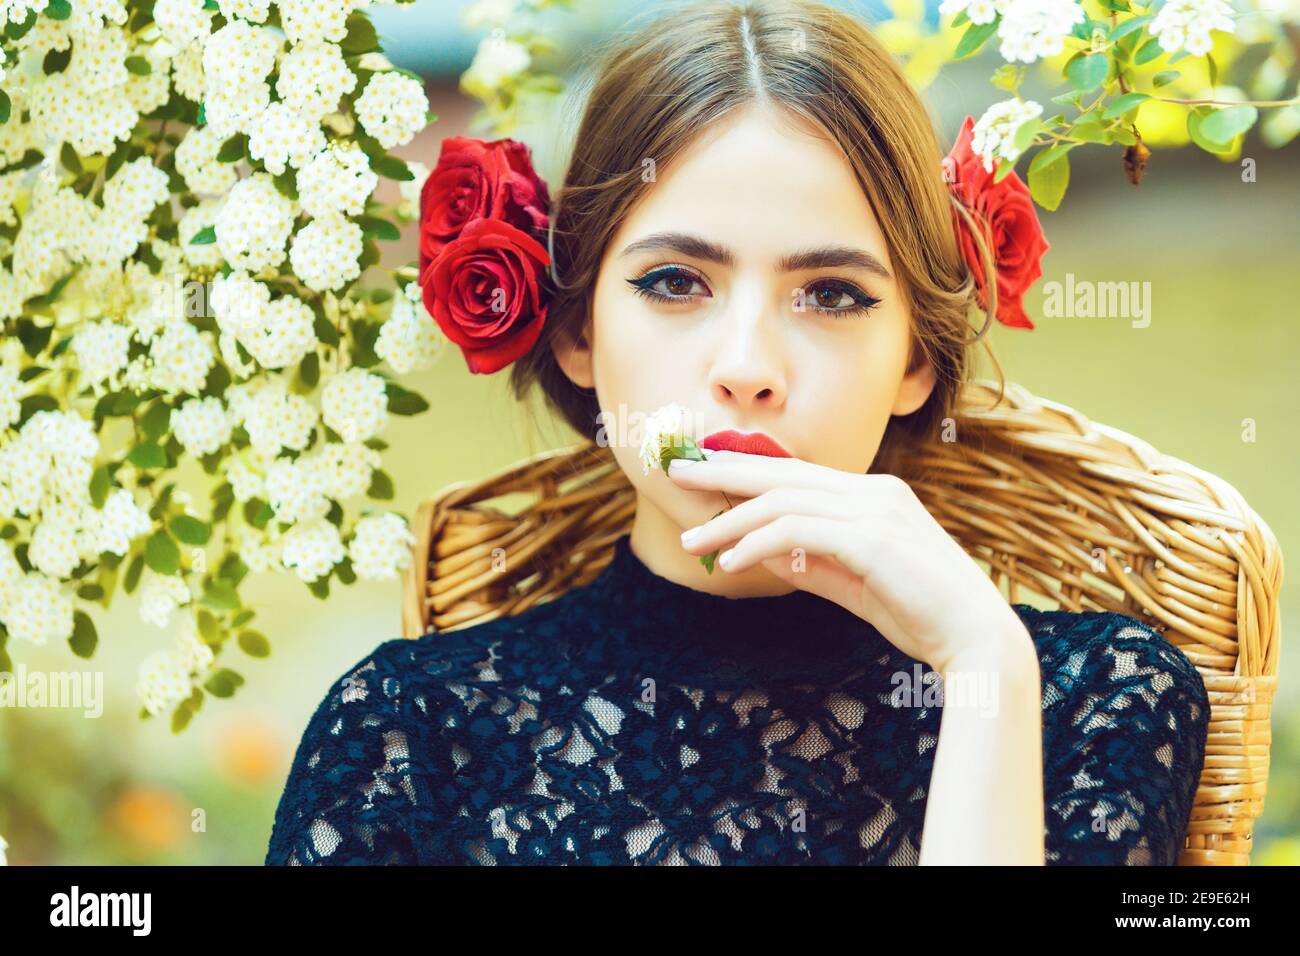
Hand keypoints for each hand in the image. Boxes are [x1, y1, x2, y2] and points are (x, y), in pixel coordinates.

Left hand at [669, 449, 1029, 671]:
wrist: (977, 639)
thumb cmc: (920, 613)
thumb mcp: (854, 582)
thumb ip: (812, 563)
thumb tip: (762, 553)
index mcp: (873, 495)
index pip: (795, 474)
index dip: (745, 471)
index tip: (703, 477)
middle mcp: (873, 491)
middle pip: (782, 473)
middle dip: (723, 473)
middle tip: (676, 474)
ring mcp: (875, 510)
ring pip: (783, 500)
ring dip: (730, 519)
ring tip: (693, 540)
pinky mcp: (873, 539)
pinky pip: (799, 530)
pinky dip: (758, 543)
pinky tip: (730, 561)